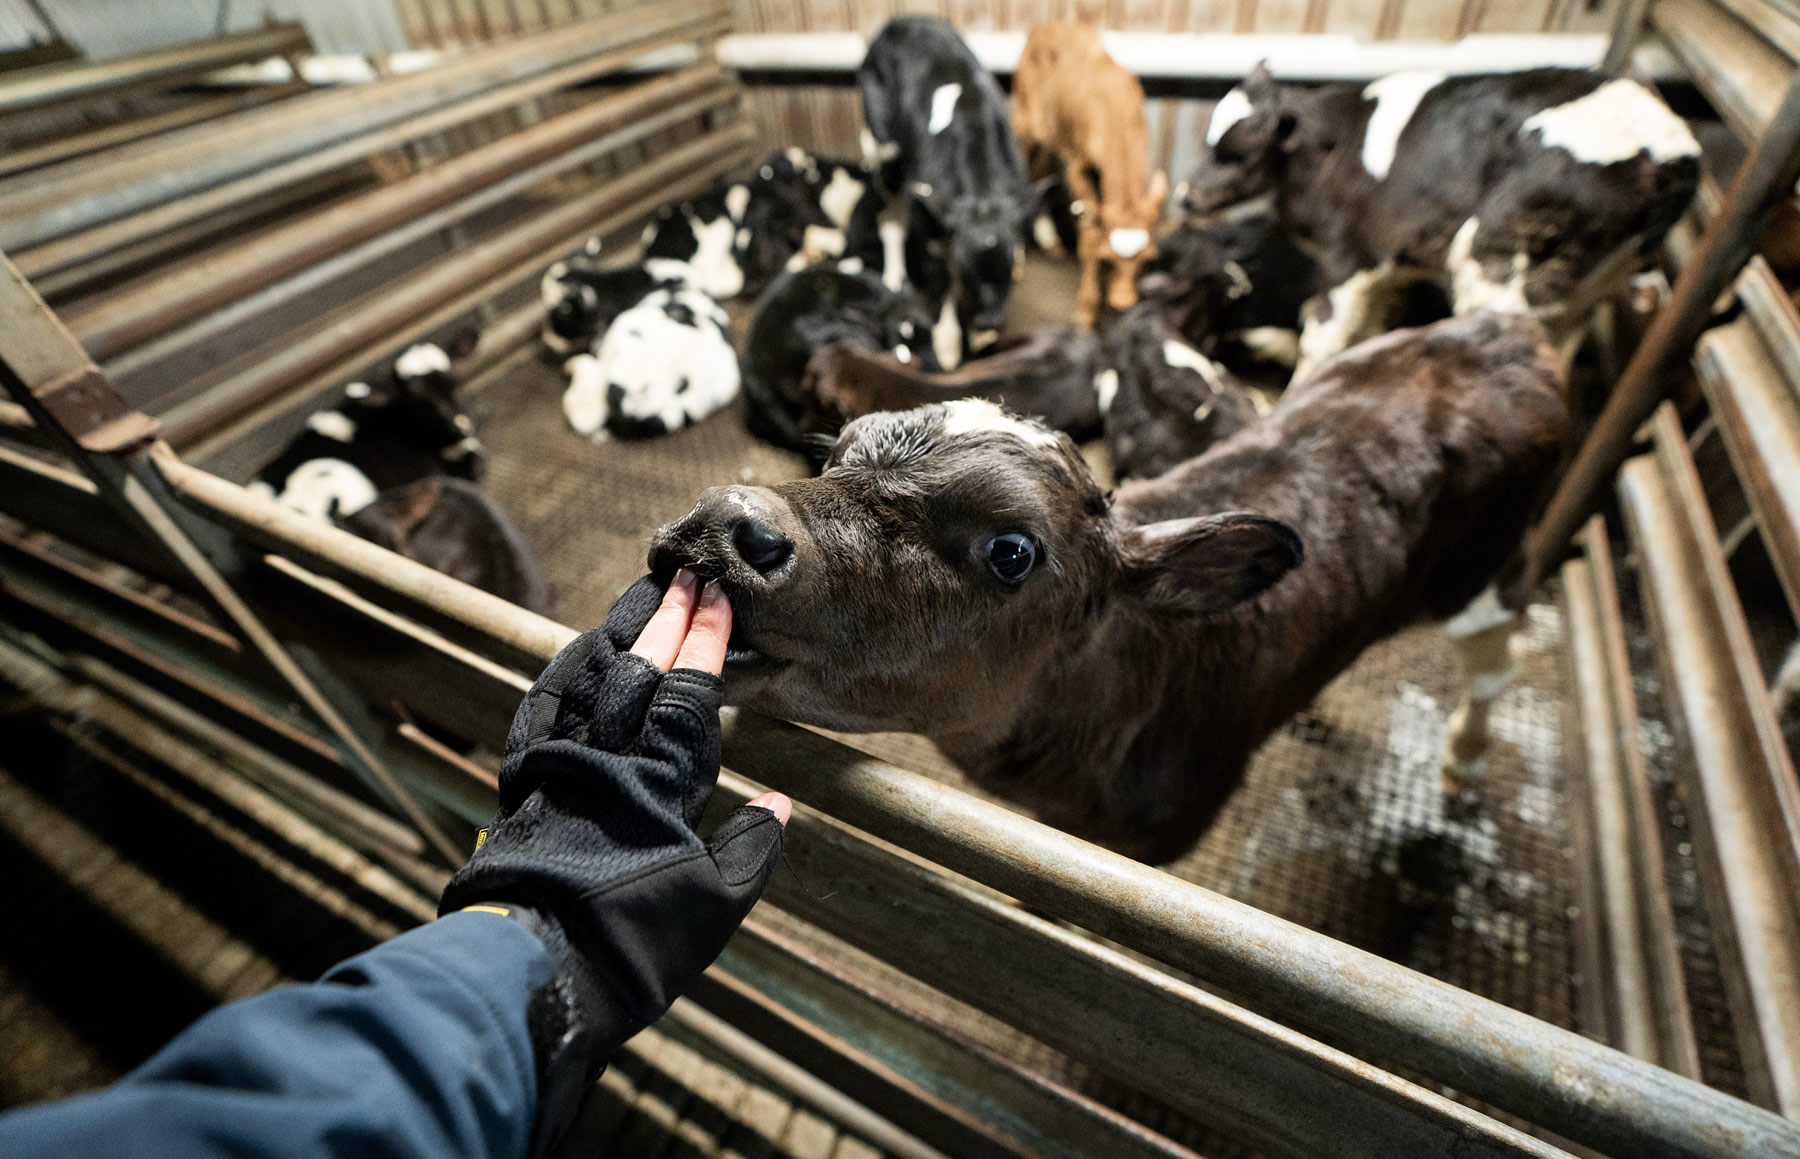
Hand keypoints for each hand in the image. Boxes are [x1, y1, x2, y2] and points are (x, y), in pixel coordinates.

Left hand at [439, 569, 787, 1156]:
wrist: (530, 973)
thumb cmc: (631, 948)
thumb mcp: (712, 910)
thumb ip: (748, 850)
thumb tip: (782, 804)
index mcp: (660, 786)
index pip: (689, 693)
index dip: (706, 642)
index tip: (720, 596)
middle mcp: (607, 762)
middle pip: (640, 670)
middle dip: (668, 618)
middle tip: (689, 574)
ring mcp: (558, 768)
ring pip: (588, 680)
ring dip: (618, 632)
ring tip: (640, 595)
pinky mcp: (521, 785)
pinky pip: (539, 714)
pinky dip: (558, 675)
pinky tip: (572, 650)